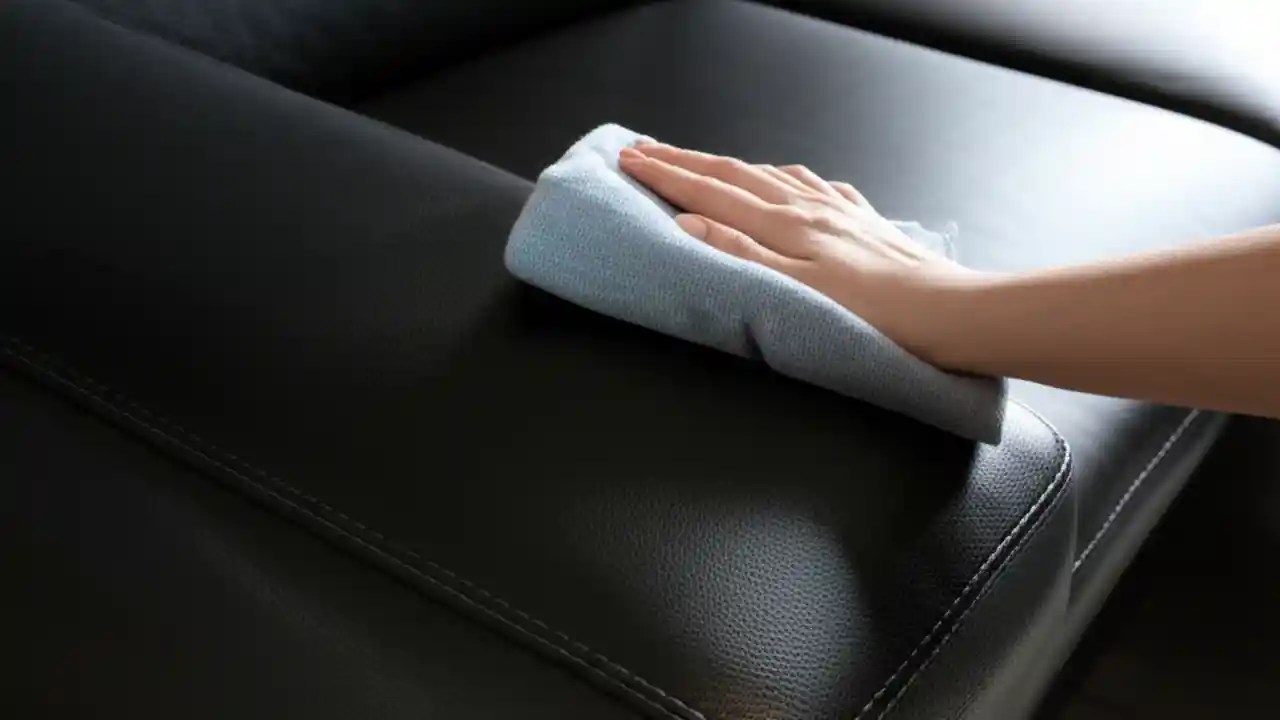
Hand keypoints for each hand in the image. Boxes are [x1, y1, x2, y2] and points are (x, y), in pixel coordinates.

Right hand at [618, 142, 985, 366]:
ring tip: (698, 159)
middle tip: (644, 148)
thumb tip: (689, 221)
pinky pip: (809, 184)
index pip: (711, 191)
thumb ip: (741, 255)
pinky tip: (783, 177)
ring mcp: (837, 209)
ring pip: (768, 173)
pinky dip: (780, 175)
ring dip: (726, 164)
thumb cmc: (877, 315)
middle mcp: (809, 207)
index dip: (666, 174)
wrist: (948, 312)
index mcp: (787, 225)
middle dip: (684, 159)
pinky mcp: (860, 219)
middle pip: (733, 173)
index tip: (629, 160)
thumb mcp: (798, 292)